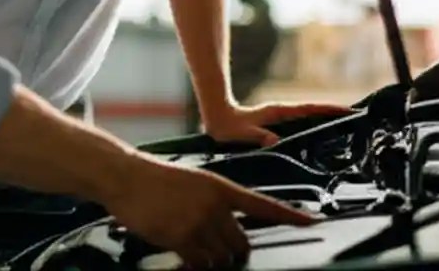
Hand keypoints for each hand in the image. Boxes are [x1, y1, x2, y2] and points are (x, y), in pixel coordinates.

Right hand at [103, 157, 316, 268]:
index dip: (290, 215)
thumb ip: (216, 202)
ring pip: (221, 258)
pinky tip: (183, 258)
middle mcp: (215, 205)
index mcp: (221, 188)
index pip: (264, 204)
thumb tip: (229, 227)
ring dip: (209, 261)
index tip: (311, 222)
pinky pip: (199, 264)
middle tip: (214, 249)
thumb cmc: (157, 179)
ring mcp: (199, 222)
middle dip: (231, 252)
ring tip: (193, 249)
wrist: (127, 176)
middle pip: (241, 244)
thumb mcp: (195, 182)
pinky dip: (193, 266)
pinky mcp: (180, 238)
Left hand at [203, 102, 352, 146]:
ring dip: (325, 122)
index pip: (310, 109)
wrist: (217, 120)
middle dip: (334, 114)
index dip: (329, 109)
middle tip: (357, 119)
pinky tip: (321, 141)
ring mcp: (282, 118)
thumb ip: (258, 137)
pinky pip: (302, 126)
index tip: (349, 110)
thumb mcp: (244, 134)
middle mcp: (284, 113)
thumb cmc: (229, 128)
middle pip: (315, 112)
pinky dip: (314, 129)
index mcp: (279, 112)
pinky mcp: (278, 125)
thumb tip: (274, 142)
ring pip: (309, 119)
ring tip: (346, 130)